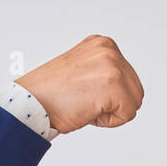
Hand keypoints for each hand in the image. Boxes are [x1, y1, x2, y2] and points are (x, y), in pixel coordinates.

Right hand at [17, 35, 144, 134]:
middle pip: (136, 91)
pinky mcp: (114, 84)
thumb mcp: (84, 70)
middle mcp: (109, 49)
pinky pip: (127, 115)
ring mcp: (112, 65)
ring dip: (111, 112)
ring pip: (133, 103)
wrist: (31, 102)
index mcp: (103, 44)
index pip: (128, 80)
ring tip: (85, 103)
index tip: (83, 91)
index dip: (108, 96)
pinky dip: (108, 121)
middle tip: (84, 99)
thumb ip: (105, 72)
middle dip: (113, 104)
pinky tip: (87, 109)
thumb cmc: (51, 93)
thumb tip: (126, 87)